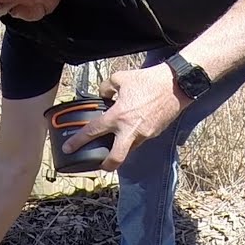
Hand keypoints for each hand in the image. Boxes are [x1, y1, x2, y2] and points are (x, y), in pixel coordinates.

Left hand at [60, 64, 186, 170]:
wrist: (176, 85)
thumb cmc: (149, 81)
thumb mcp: (121, 78)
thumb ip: (106, 87)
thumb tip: (103, 93)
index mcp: (117, 116)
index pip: (92, 132)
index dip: (78, 142)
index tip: (69, 148)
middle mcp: (130, 130)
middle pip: (116, 158)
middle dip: (106, 165)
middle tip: (100, 165)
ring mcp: (144, 134)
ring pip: (129, 150)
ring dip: (122, 149)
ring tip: (117, 142)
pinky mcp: (154, 133)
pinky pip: (140, 140)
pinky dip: (134, 138)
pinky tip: (132, 129)